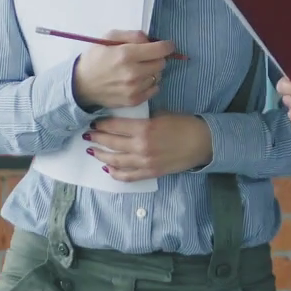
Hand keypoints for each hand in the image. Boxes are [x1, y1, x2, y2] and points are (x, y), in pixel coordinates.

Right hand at [71, 31, 173, 109]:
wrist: (81, 85)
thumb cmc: (95, 58)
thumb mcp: (109, 37)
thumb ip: (132, 35)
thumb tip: (151, 40)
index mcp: (126, 54)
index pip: (160, 50)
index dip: (167, 46)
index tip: (167, 45)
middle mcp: (133, 73)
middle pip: (162, 63)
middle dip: (158, 57)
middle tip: (147, 57)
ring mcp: (134, 89)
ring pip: (158, 76)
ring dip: (153, 71)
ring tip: (140, 69)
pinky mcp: (133, 101)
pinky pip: (154, 89)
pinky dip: (150, 84)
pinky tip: (138, 80)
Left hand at [83, 114, 211, 181]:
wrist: (201, 143)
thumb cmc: (184, 125)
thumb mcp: (162, 115)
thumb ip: (143, 119)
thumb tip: (127, 121)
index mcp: (144, 129)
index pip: (115, 126)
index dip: (102, 124)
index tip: (94, 123)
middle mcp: (141, 147)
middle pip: (111, 143)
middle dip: (97, 139)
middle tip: (88, 135)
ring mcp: (144, 162)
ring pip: (115, 161)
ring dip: (101, 156)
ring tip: (93, 151)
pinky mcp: (150, 173)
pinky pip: (127, 176)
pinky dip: (115, 173)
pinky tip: (108, 169)